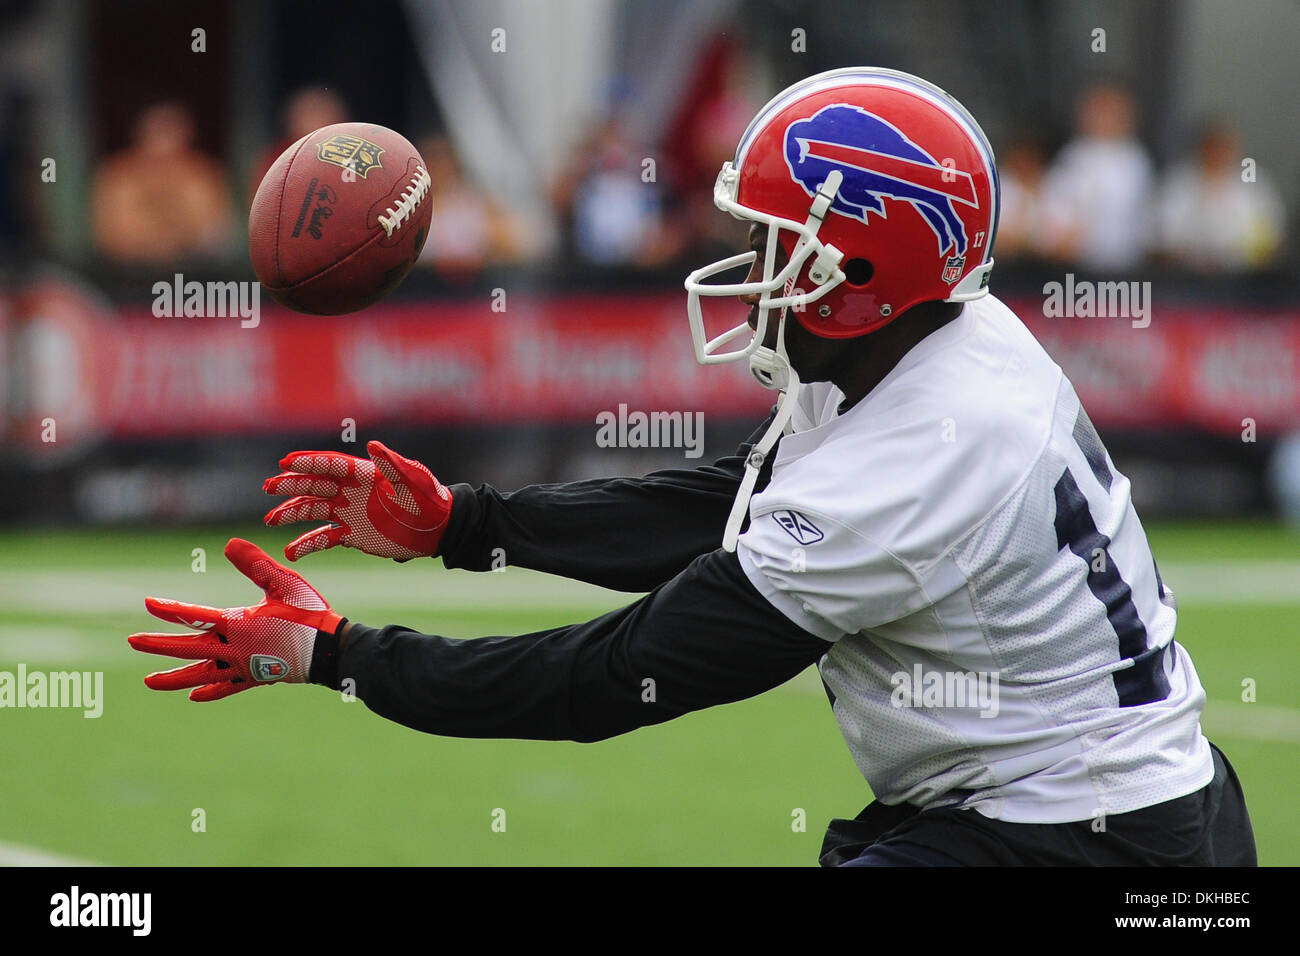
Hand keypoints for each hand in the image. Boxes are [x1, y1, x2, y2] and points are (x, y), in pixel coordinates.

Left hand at [128, 538, 341, 701]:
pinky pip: (227, 688)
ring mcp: (244, 667)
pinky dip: (210, 691)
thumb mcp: (285, 582)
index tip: (149, 603)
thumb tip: (229, 544)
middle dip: (159, 645)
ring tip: (149, 682)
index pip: (196, 616)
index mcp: (239, 624)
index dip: (171, 609)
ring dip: (174, 678)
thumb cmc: (310, 613)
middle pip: (189, 648)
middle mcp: (235, 649)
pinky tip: (194, 696)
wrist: (332, 650)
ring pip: (202, 674)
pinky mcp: (256, 678)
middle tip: (133, 641)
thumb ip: (256, 564)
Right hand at [263, 440, 452, 561]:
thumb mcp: (412, 478)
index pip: (330, 465)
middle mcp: (350, 491)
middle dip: (292, 485)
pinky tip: (291, 552)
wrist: (437, 529)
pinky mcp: (351, 535)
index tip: (285, 462)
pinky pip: (323, 538)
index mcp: (363, 474)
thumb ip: (391, 463)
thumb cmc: (428, 498)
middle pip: (315, 486)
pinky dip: (307, 545)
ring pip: (313, 511)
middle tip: (270, 487)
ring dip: (292, 514)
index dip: (308, 463)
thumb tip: (372, 444)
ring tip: (272, 520)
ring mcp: (348, 513)